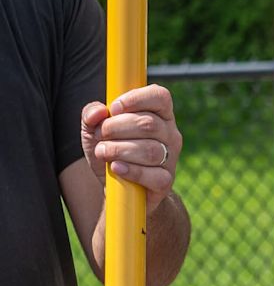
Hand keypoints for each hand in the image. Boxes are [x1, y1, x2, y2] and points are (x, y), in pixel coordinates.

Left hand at [81, 84, 182, 214]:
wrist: (117, 189)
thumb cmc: (110, 153)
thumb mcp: (94, 130)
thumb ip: (91, 114)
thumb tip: (98, 112)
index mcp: (158, 115)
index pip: (160, 96)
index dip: (136, 99)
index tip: (114, 108)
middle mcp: (170, 134)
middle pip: (149, 124)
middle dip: (117, 128)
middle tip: (101, 135)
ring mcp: (171, 158)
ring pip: (151, 150)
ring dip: (119, 150)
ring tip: (103, 152)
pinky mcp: (166, 181)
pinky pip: (154, 175)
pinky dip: (131, 171)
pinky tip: (116, 168)